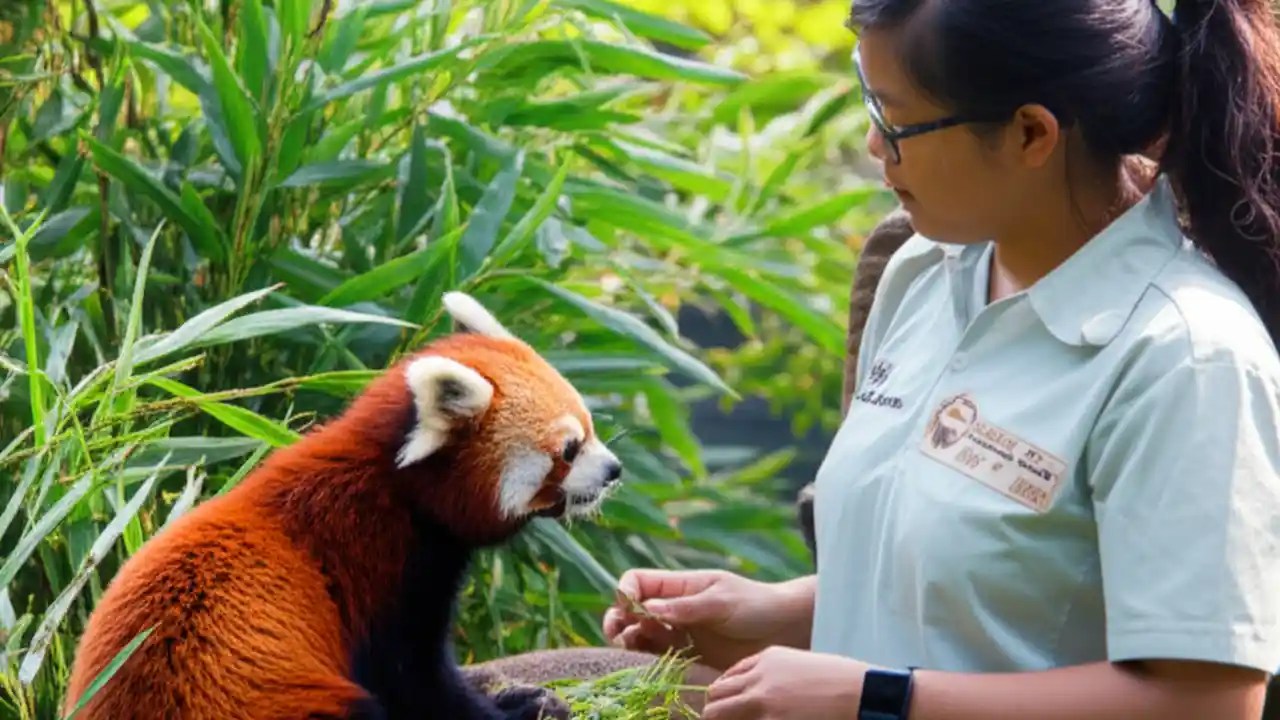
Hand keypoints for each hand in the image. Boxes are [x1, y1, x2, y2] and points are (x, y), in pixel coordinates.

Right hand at [602, 569, 813, 670]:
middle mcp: (672, 609)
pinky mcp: (687, 658)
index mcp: (679, 585)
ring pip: (639, 637)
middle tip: (617, 635)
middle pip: (630, 611)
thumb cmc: (756, 605)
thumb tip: (648, 608)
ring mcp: (679, 634)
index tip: (629, 607)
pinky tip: (647, 668)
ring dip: (629, 643)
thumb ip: (686, 607)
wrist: (785, 630)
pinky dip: (646, 663)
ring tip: (633, 651)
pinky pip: (658, 660)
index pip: (638, 581)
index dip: (625, 592)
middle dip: (616, 620)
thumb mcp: (722, 600)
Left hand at [701, 646, 867, 719]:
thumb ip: (771, 673)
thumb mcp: (799, 664)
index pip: (725, 681)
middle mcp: (758, 680)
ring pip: (716, 716)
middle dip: (715, 716)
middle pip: (714, 700)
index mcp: (766, 660)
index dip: (724, 700)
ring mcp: (763, 704)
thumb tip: (749, 690)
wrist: (864, 693)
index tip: (729, 711)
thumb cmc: (839, 680)